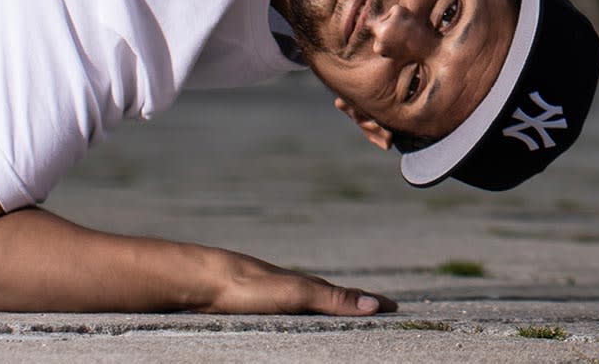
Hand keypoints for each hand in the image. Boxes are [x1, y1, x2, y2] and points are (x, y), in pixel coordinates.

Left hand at [206, 252, 394, 316]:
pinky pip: (291, 309)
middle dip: (357, 304)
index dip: (371, 302)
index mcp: (308, 287)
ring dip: (332, 308)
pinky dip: (305, 313)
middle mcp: (295, 288)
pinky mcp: (257, 303)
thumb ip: (332, 300)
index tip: (394, 308)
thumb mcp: (296, 295)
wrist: (203, 280)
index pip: (348, 296)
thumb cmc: (249, 287)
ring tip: (346, 314)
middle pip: (333, 298)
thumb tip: (373, 305)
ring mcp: (276, 294)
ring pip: (311, 303)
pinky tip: (296, 318)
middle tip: (379, 309)